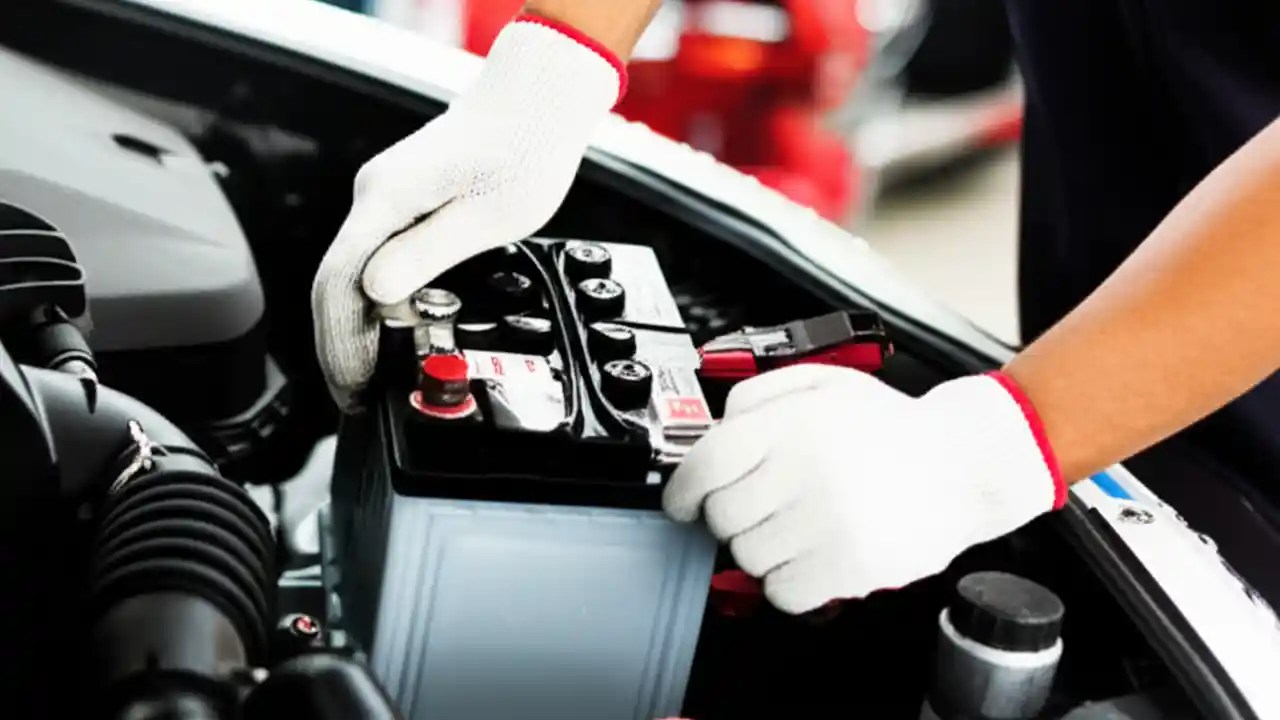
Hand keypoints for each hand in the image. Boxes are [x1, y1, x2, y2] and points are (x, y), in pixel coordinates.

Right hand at [310, 16, 623, 409]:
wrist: (537, 100)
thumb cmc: (525, 149)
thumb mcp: (487, 217)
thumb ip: (427, 253)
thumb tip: (375, 292)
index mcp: (388, 199)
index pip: (338, 282)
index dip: (340, 342)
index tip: (352, 386)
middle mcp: (376, 195)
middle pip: (336, 281)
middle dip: (340, 343)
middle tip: (356, 394)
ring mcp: (386, 195)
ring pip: (352, 270)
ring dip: (355, 324)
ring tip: (368, 373)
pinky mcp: (403, 198)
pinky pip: (373, 256)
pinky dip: (373, 298)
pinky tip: (387, 326)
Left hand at [663, 364, 1065, 613]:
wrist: (964, 463)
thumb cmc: (889, 427)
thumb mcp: (820, 384)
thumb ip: (757, 397)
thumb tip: (713, 433)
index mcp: (792, 425)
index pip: (706, 465)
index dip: (682, 490)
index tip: (682, 502)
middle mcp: (805, 473)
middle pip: (722, 516)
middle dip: (731, 513)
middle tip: (762, 505)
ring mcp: (827, 524)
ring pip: (747, 556)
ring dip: (762, 544)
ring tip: (797, 524)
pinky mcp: (848, 567)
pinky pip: (781, 591)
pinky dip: (787, 579)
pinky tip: (810, 553)